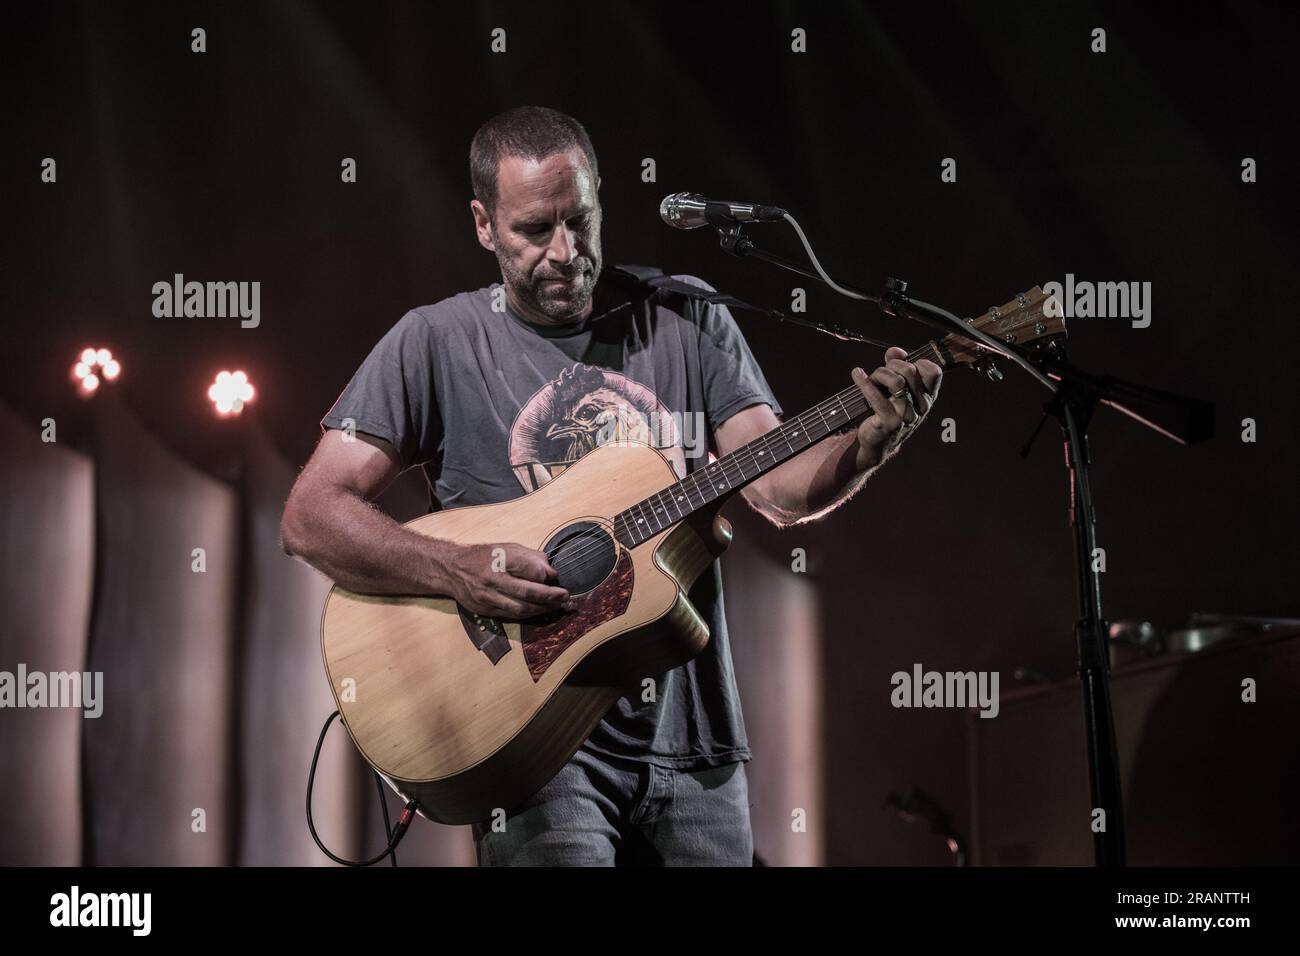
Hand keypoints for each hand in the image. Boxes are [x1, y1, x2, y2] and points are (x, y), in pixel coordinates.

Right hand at [448, 542, 569, 618]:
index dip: (545, 574)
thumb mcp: (507, 548)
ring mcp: (488, 596)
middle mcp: (492, 579)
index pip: (528, 568)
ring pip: (520, 608)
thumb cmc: (484, 556)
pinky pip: (511, 615)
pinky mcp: (485, 609)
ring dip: (542, 609)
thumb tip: (551, 572)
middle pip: (527, 591)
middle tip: (565, 596)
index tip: (556, 576)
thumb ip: (531, 558)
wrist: (451, 569)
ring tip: (556, 606)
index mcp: (499, 559)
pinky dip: (528, 615)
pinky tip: (539, 611)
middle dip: (550, 596)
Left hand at [850, 346, 941, 471]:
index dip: (916, 362)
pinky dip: (864, 382)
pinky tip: (856, 374)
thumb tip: (895, 351)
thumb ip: (897, 366)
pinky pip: (877, 397)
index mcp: (928, 397)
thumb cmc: (887, 410)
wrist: (878, 442)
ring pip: (896, 381)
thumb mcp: (895, 388)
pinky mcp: (890, 422)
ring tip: (871, 379)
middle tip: (880, 373)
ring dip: (879, 374)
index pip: (933, 371)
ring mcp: (907, 415)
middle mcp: (922, 407)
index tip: (901, 365)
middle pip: (910, 371)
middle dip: (891, 366)